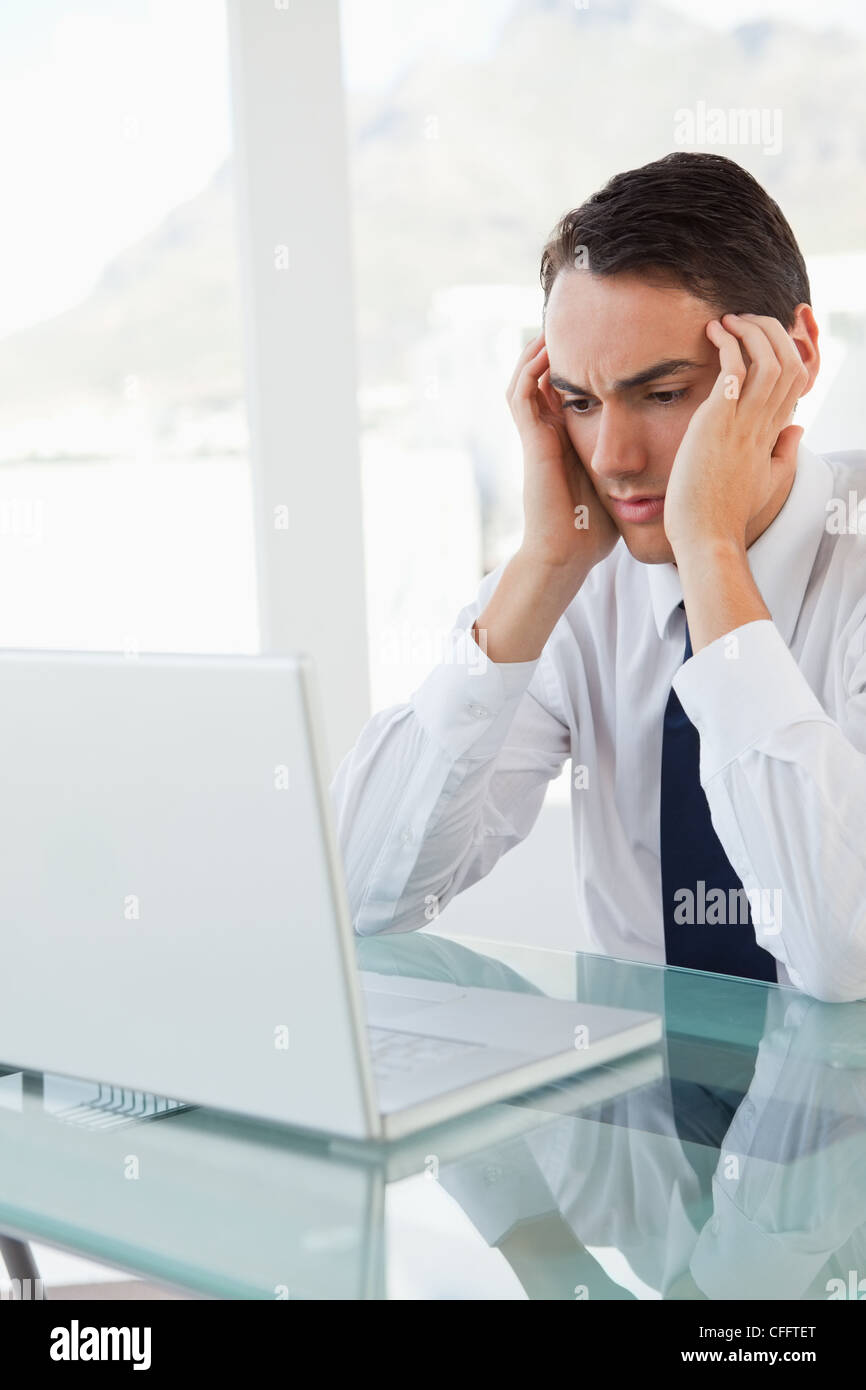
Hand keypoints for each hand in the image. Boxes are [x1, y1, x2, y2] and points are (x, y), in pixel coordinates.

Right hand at [506, 328, 618, 573]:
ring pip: (525, 378)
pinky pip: (521, 394)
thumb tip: (679, 448)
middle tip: (578, 316)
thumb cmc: (594, 529)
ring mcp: (536, 435)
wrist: (567, 552)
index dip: (581, 362)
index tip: (605, 337)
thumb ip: (638, 464)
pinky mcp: (531, 441)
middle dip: (559, 346)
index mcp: (568, 440)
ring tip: (557, 322)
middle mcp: (548, 433)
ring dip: (538, 349)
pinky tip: (547, 347)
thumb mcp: (622, 485)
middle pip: (546, 376)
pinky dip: (529, 368)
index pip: (569, 390)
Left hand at [663, 313, 806, 559]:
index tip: (765, 337)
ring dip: (750, 331)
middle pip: (788, 362)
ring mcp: (743, 422)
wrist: (707, 537)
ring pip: (768, 360)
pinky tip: (712, 332)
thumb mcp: (766, 482)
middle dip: (771, 331)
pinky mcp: (717, 423)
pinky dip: (726, 344)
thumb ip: (784, 453)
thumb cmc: (726, 513)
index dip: (788, 350)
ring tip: (728, 320)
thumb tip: (797, 430)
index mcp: (773, 434)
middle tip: (744, 321)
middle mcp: (763, 424)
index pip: (796, 380)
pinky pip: (733, 370)